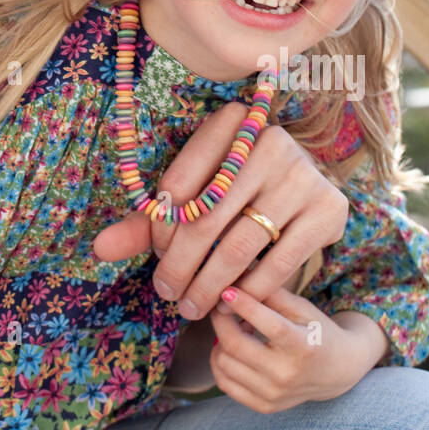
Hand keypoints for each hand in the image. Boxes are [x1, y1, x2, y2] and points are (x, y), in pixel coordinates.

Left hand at [94, 102, 348, 317]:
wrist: (312, 184)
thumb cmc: (238, 186)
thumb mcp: (197, 190)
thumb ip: (149, 219)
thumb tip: (100, 248)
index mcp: (230, 122)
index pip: (178, 185)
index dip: (160, 229)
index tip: (156, 257)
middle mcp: (269, 140)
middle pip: (206, 217)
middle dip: (180, 265)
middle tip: (167, 294)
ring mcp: (303, 175)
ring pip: (238, 244)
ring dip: (208, 285)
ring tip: (191, 307)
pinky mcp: (328, 210)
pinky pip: (277, 263)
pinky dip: (249, 289)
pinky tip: (230, 301)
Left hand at [209, 285, 388, 411]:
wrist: (337, 371)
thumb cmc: (317, 331)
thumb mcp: (302, 308)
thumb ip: (272, 292)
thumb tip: (237, 277)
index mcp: (304, 348)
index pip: (269, 325)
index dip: (244, 305)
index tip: (226, 289)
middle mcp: (287, 375)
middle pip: (236, 345)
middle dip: (220, 319)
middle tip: (219, 304)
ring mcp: (274, 395)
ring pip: (223, 362)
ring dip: (220, 339)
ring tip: (234, 326)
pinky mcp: (263, 406)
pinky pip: (224, 383)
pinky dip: (219, 361)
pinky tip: (231, 348)